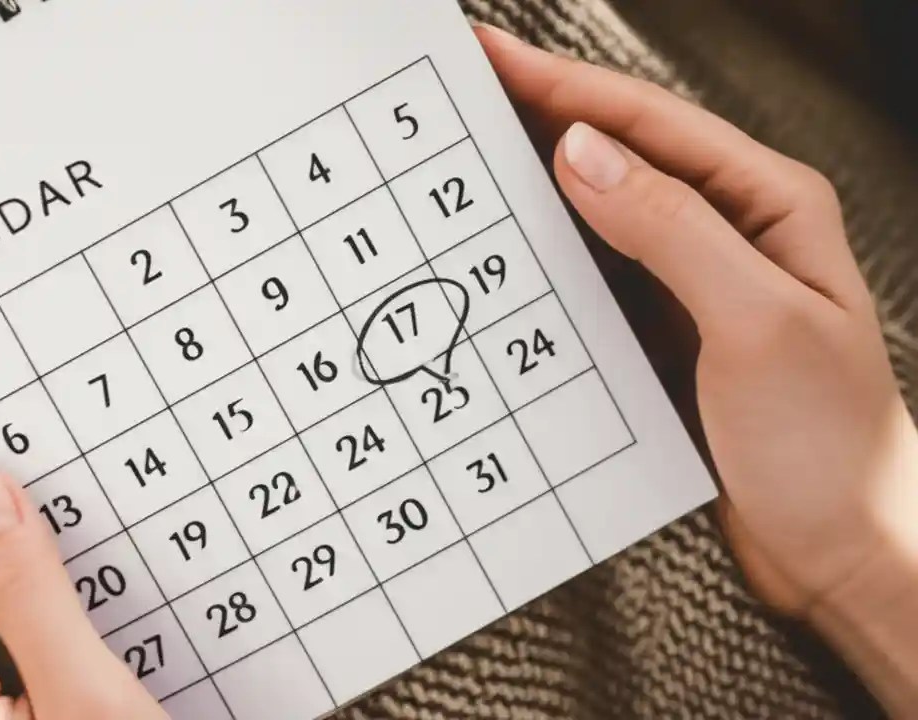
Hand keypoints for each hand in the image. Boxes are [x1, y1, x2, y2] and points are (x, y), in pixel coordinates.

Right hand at [473, 25, 917, 710]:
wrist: (842, 549)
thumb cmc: (828, 444)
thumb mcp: (755, 323)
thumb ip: (670, 230)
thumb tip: (581, 154)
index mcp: (768, 204)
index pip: (647, 123)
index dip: (561, 84)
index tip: (489, 57)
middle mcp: (728, 233)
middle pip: (617, 155)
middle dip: (537, 118)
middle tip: (457, 97)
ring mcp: (691, 284)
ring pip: (597, 214)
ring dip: (533, 186)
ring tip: (463, 159)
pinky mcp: (662, 335)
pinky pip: (591, 276)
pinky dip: (544, 256)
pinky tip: (505, 250)